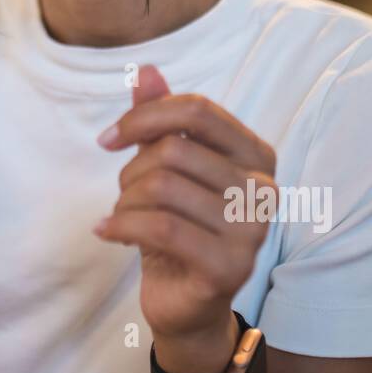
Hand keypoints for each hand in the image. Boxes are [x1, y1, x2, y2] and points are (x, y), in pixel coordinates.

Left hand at [94, 65, 276, 365]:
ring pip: (162, 187)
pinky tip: (107, 231)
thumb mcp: (165, 168)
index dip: (144, 117)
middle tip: (122, 193)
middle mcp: (265, 189)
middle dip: (131, 169)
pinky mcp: (230, 267)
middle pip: (174, 149)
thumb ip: (159, 118)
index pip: (198, 110)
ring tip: (121, 215)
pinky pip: (160, 227)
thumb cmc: (177, 227)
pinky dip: (121, 225)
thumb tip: (145, 69)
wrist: (185, 303)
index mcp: (257, 155)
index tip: (108, 138)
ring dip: (125, 200)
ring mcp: (253, 230)